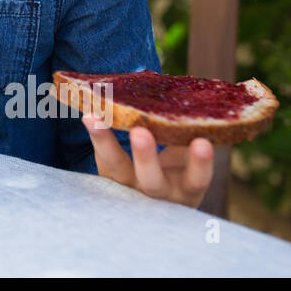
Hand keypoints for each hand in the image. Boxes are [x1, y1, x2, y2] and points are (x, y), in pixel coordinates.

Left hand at [83, 113, 213, 207]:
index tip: (203, 142)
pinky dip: (95, 136)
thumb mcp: (188, 161)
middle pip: (151, 180)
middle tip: (140, 132)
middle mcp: (157, 192)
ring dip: (104, 143)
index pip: (197, 179)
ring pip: (115, 168)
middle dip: (146, 158)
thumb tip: (194, 96)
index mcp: (186, 189)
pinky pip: (99, 157)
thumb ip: (188, 136)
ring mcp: (129, 188)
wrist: (152, 194)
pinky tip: (88, 114)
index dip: (200, 164)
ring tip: (93, 118)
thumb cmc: (179, 170)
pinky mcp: (107, 179)